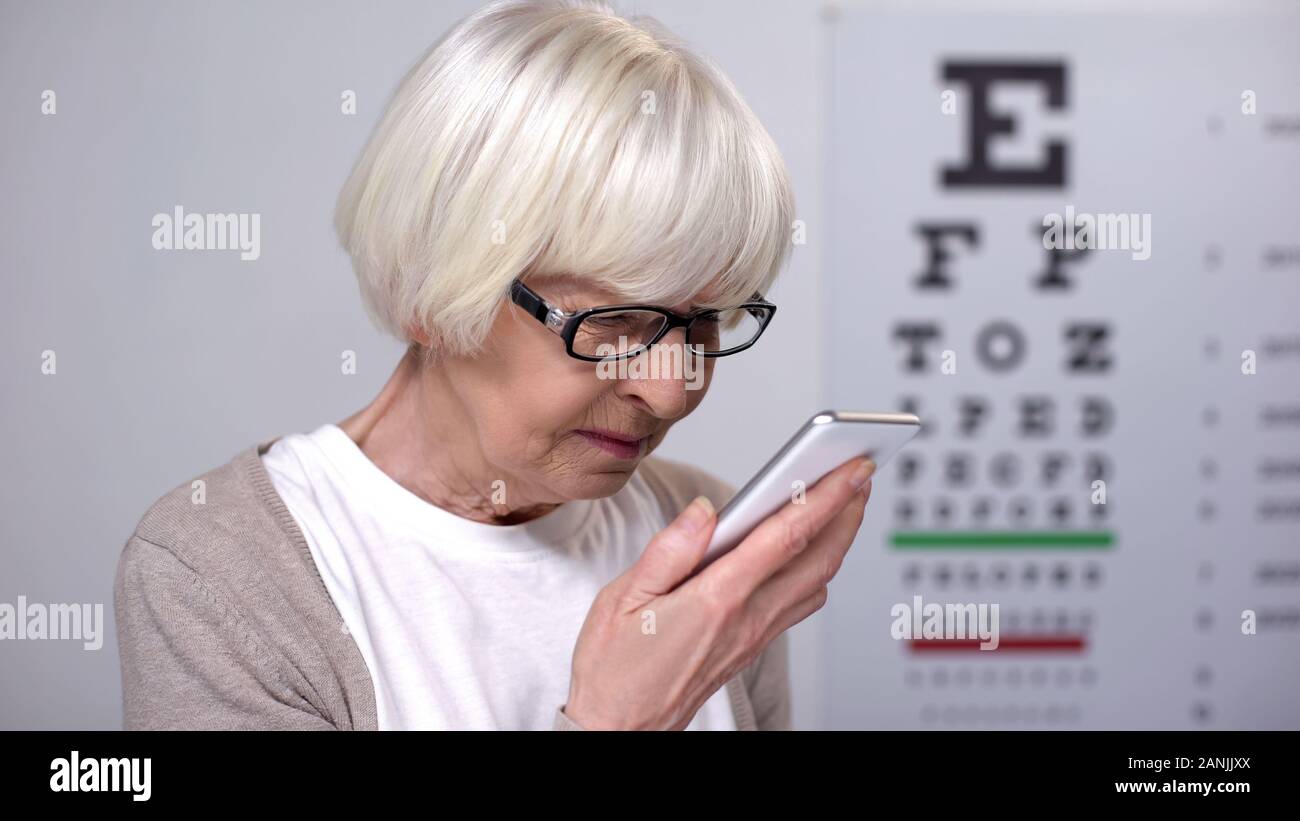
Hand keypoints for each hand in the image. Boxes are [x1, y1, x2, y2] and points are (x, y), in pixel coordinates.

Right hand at [563, 455, 873, 729]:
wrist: (620, 729)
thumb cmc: (613, 669)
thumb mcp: (621, 599)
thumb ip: (668, 550)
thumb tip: (705, 510)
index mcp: (715, 599)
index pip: (785, 538)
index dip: (825, 498)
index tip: (851, 469)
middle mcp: (745, 619)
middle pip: (818, 558)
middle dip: (848, 512)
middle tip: (862, 475)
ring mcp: (754, 636)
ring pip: (816, 582)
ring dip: (837, 541)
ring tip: (841, 504)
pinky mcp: (751, 647)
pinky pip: (799, 604)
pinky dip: (816, 571)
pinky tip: (807, 554)